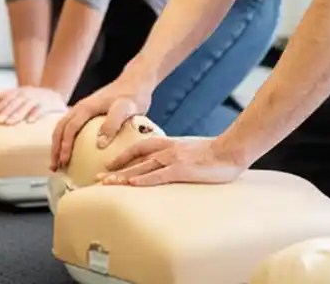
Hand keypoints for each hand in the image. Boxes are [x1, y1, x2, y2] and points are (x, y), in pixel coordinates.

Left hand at [0, 86, 66, 123]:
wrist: (53, 93)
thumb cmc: (25, 99)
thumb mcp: (8, 99)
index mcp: (10, 94)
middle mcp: (21, 94)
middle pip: (10, 102)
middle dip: (2, 111)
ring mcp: (34, 99)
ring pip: (23, 106)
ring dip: (16, 114)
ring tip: (8, 122)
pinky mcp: (46, 105)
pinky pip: (40, 110)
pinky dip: (35, 115)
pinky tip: (30, 121)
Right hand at [50, 71, 154, 169]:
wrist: (136, 82)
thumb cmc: (132, 95)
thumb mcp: (126, 108)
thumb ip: (113, 124)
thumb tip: (100, 144)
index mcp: (86, 107)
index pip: (70, 128)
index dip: (64, 146)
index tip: (64, 162)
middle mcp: (80, 108)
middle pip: (60, 129)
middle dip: (55, 148)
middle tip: (54, 167)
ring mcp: (83, 110)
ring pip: (63, 129)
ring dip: (58, 146)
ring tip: (58, 164)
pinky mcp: (88, 115)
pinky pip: (72, 129)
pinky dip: (67, 142)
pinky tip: (73, 155)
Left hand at [100, 136, 246, 186]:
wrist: (232, 149)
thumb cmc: (215, 153)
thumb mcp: (191, 151)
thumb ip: (177, 156)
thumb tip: (169, 166)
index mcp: (169, 144)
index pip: (139, 148)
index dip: (122, 156)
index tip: (109, 166)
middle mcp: (167, 150)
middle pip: (135, 159)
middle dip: (115, 169)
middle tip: (97, 178)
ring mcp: (174, 159)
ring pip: (142, 168)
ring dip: (123, 177)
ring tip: (107, 184)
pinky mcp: (182, 169)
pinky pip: (159, 175)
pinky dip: (144, 180)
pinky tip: (132, 185)